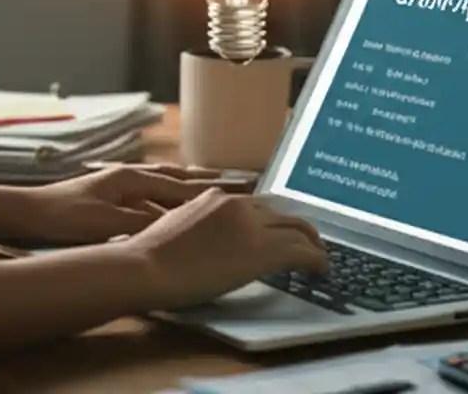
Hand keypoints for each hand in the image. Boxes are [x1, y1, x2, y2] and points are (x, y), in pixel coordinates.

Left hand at [0, 166, 231, 243]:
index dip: (210, 191)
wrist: (28, 212)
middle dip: (204, 180)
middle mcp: (128, 176)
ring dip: (187, 185)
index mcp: (131, 179)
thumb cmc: (65, 218)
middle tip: (235, 179)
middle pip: (175, 177)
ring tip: (209, 185)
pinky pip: (148, 193)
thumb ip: (143, 222)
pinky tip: (169, 205)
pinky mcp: (108, 196)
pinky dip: (166, 197)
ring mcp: (118, 184)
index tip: (239, 190)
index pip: (180, 187)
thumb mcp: (108, 224)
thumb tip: (176, 222)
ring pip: (162, 183)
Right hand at [122, 188, 328, 309]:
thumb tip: (208, 240)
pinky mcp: (262, 251)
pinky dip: (316, 260)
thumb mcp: (175, 226)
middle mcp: (237, 204)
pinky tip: (321, 269)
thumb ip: (198, 225)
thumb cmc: (147, 256)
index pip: (256, 205)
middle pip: (281, 213)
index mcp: (215, 197)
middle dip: (298, 228)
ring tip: (318, 257)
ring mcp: (251, 226)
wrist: (145, 267)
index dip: (271, 220)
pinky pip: (302, 252)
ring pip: (297, 229)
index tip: (277, 231)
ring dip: (311, 243)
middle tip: (308, 243)